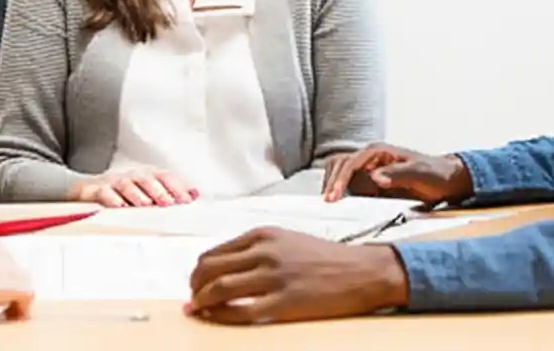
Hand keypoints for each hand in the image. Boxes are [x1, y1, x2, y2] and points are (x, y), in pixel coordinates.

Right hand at [69, 166, 197, 206]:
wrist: (89, 189)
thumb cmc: (123, 191)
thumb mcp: (148, 190)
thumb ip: (171, 191)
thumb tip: (195, 193)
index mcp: (146, 175)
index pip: (164, 177)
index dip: (176, 187)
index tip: (186, 199)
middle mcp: (131, 176)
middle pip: (147, 179)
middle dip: (158, 190)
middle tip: (167, 202)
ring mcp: (113, 182)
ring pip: (126, 184)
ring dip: (136, 194)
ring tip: (145, 204)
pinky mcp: (96, 189)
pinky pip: (103, 192)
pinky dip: (111, 198)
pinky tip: (119, 205)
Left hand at [186, 227, 407, 323]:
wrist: (361, 271)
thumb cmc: (326, 258)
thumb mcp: (287, 240)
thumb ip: (256, 250)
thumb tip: (225, 269)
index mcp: (263, 235)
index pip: (214, 252)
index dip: (198, 272)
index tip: (195, 283)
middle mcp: (265, 252)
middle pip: (209, 269)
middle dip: (194, 286)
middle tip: (193, 298)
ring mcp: (274, 276)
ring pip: (219, 288)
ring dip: (201, 302)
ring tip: (199, 310)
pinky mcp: (284, 301)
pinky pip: (241, 312)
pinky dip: (222, 317)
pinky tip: (217, 319)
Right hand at [321, 142, 471, 203]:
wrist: (446, 180)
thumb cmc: (436, 174)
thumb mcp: (421, 173)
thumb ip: (398, 174)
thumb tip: (375, 177)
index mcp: (379, 151)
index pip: (351, 162)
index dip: (340, 179)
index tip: (333, 197)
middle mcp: (370, 157)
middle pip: (339, 163)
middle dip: (331, 181)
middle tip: (328, 202)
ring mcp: (369, 168)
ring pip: (340, 170)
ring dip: (333, 184)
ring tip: (331, 201)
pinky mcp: (370, 180)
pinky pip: (349, 182)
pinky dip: (341, 190)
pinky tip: (341, 202)